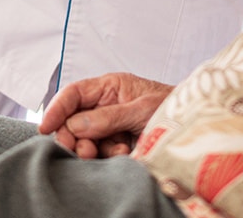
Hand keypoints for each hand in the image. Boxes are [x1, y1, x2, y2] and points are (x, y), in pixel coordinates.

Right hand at [38, 72, 172, 158]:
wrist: (197, 127)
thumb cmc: (174, 107)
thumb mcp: (140, 109)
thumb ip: (107, 117)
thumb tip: (75, 125)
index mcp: (110, 86)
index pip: (74, 93)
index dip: (57, 109)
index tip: (46, 128)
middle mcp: (107, 104)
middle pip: (75, 120)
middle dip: (74, 136)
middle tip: (82, 150)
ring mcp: (112, 124)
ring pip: (86, 139)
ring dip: (93, 149)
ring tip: (114, 151)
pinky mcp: (119, 142)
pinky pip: (101, 151)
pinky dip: (108, 155)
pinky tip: (124, 154)